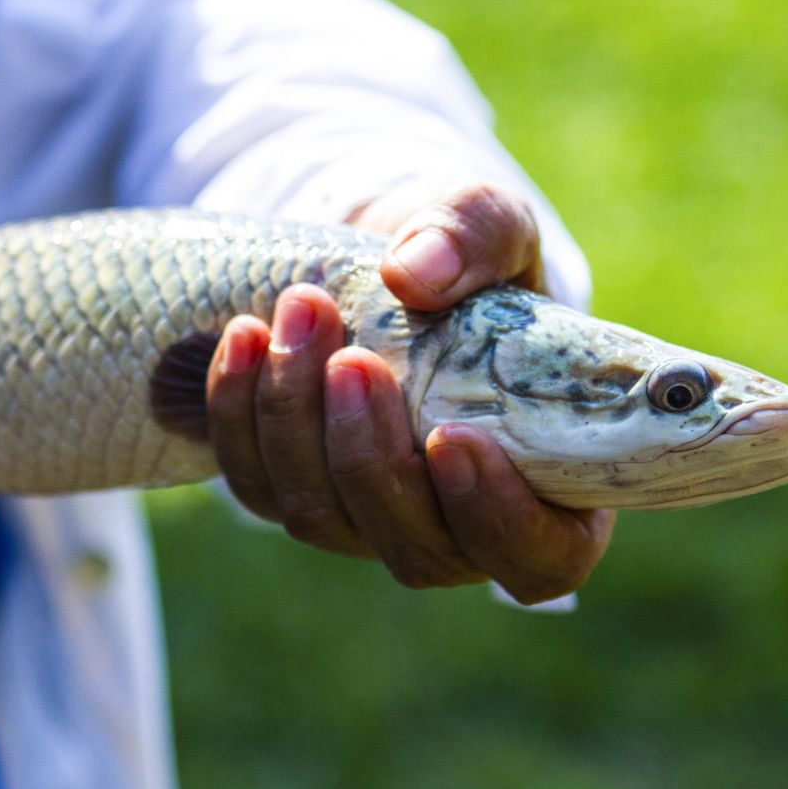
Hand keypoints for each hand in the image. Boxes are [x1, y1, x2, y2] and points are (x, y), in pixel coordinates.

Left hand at [207, 183, 613, 603]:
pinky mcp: (296, 495)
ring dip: (297, 421)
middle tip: (351, 358)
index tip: (451, 437)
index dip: (496, 518)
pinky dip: (239, 414)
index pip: (537, 558)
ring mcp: (369, 523)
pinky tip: (243, 336)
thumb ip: (477, 235)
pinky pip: (256, 484)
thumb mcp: (494, 229)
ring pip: (321, 517)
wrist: (389, 269)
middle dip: (369, 454)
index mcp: (548, 492)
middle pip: (414, 547)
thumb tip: (412, 274)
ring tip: (299, 313)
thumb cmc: (471, 265)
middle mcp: (458, 530)